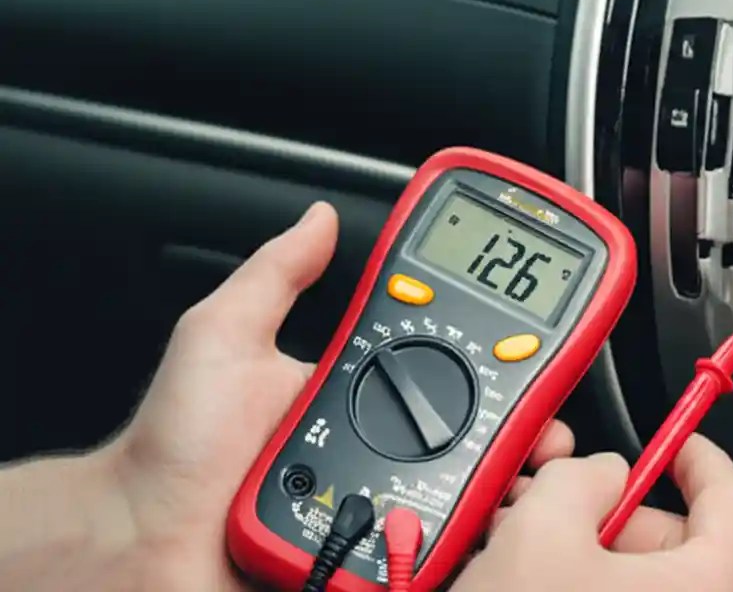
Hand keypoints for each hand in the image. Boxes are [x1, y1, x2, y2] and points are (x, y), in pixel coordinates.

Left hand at [95, 203, 574, 589]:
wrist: (142, 540)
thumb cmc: (174, 449)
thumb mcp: (223, 336)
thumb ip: (274, 275)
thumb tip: (315, 218)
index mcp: (358, 390)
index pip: (444, 365)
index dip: (494, 356)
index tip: (536, 343)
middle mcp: (380, 445)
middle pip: (477, 432)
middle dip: (528, 425)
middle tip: (550, 422)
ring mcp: (382, 501)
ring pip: (473, 490)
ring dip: (514, 480)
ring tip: (538, 472)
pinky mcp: (378, 552)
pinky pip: (441, 545)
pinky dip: (479, 537)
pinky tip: (501, 521)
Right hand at [454, 434, 732, 591]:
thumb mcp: (542, 530)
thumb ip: (583, 478)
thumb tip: (598, 474)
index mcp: (710, 586)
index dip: (698, 458)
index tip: (673, 441)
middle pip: (671, 544)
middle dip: (606, 513)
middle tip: (554, 501)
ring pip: (632, 584)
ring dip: (576, 554)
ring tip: (515, 546)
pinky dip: (572, 591)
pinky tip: (520, 584)